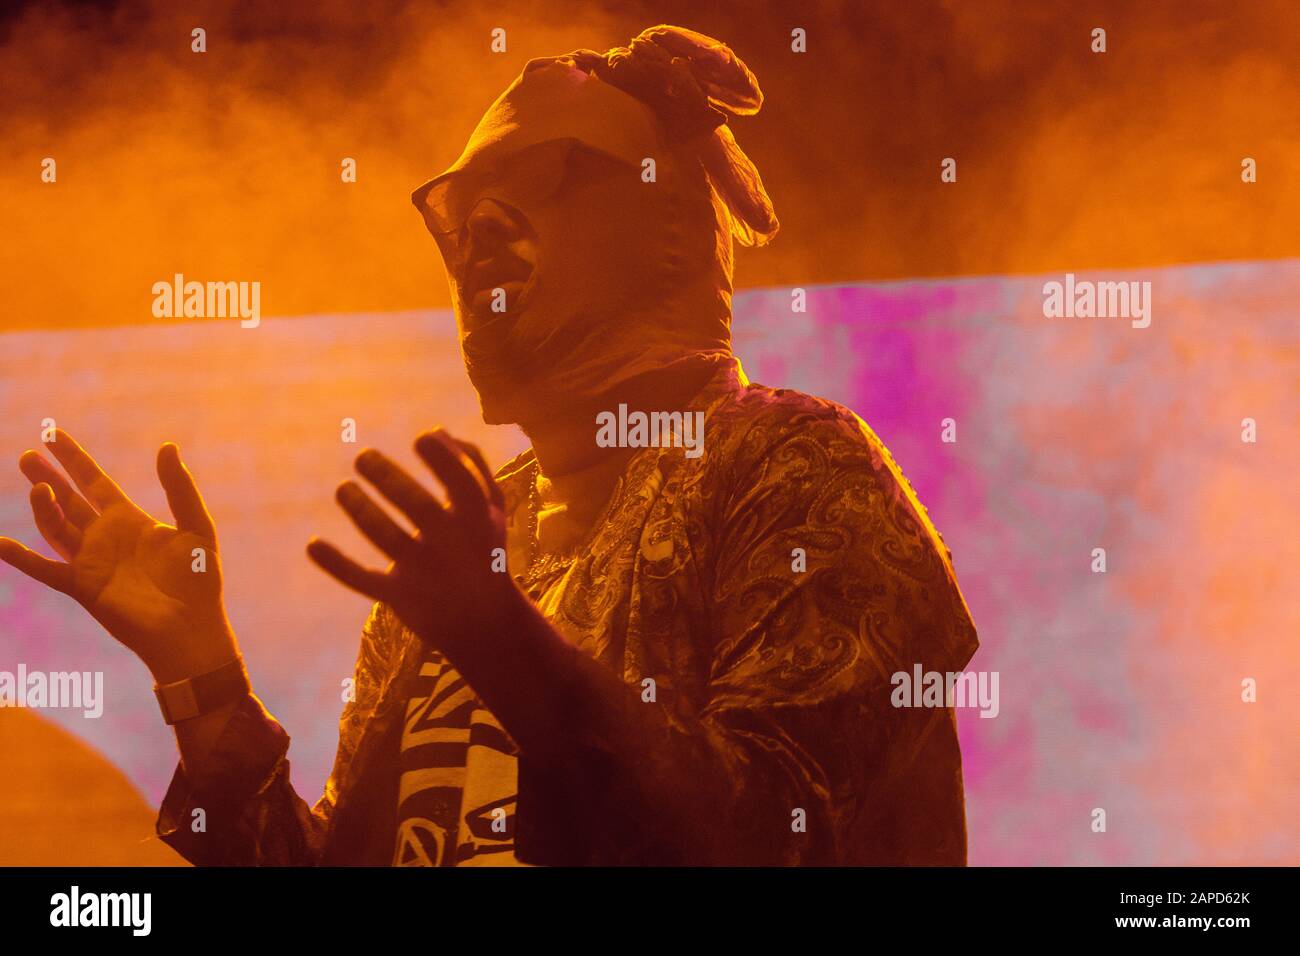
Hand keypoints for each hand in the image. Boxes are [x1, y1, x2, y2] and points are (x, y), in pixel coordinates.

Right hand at [0, 430, 238, 682]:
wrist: (191, 627)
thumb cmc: (200, 580)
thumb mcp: (196, 526)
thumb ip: (180, 488)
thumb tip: (167, 445)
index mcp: (130, 521)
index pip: (93, 482)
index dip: (73, 458)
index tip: (51, 433)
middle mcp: (105, 538)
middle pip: (68, 500)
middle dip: (48, 476)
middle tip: (28, 454)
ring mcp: (91, 562)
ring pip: (55, 527)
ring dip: (44, 507)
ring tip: (40, 486)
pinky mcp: (83, 587)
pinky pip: (45, 569)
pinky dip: (22, 558)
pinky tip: (0, 544)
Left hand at [307, 428, 516, 658]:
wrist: (485, 621)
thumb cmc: (484, 549)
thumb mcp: (493, 509)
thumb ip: (473, 467)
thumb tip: (438, 431)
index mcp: (478, 520)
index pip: (462, 484)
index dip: (443, 459)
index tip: (422, 438)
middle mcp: (453, 545)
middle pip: (418, 506)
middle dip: (387, 477)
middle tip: (363, 457)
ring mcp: (425, 572)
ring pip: (387, 537)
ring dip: (360, 509)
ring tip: (343, 488)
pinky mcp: (401, 597)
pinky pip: (364, 580)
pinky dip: (337, 565)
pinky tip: (313, 544)